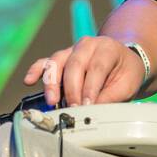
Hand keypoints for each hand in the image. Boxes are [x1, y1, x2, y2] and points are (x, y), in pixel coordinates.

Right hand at [22, 35, 146, 105]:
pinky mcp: (61, 58)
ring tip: (52, 100)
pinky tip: (29, 80)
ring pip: (57, 62)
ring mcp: (71, 50)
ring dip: (52, 82)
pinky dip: (36, 70)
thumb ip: (111, 96)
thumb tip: (93, 111)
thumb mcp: (127, 85)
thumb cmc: (125, 73)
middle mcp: (87, 45)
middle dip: (72, 89)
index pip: (97, 67)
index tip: (87, 105)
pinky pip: (45, 62)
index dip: (90, 87)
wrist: (122, 61)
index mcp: (107, 48)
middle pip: (74, 64)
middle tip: (73, 108)